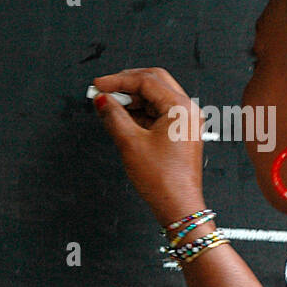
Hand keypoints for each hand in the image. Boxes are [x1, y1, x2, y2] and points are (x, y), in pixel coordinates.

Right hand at [92, 68, 205, 225]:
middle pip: (154, 83)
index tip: (99, 85)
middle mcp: (187, 110)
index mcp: (180, 108)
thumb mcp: (130, 143)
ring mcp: (185, 121)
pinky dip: (140, 112)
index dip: (118, 80)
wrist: (177, 205)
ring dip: (132, 99)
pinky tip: (123, 118)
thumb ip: (113, 116)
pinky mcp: (180, 132)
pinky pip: (158, 112)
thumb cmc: (163, 180)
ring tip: (109, 106)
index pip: (146, 81)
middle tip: (104, 90)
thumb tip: (102, 100)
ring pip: (155, 97)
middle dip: (126, 84)